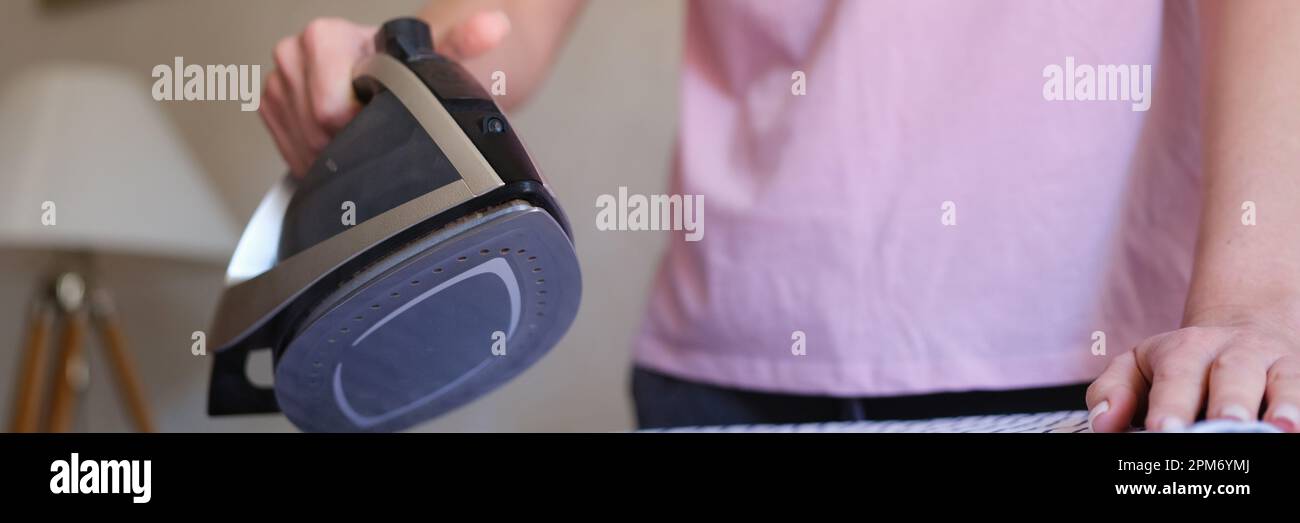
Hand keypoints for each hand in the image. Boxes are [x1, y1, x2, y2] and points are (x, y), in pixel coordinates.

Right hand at [260, 12, 510, 175]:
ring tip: (363, 131)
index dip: (362, 125)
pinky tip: (342, 140)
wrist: (391, 71)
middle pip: (314, 130)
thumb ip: (464, 42)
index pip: (330, 108)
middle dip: (348, 141)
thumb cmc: (409, 68)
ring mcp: (279, 80)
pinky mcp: (271, 105)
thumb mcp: (437, 60)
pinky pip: (289, 150)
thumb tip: (495, 25)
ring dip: (333, 152)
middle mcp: (294, 52)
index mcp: (325, 37)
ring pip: (301, 144)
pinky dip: (316, 156)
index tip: (384, 117)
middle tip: (376, 128)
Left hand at [1087, 307, 1299, 432]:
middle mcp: (1232, 353)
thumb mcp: (1138, 367)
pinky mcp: (1299, 374)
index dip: (1171, 404)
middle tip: (1222, 427)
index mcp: (1183, 350)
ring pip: (1281, 378)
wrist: (1244, 329)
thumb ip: (1113, 392)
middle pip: (1231, 374)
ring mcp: (1272, 363)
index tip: (1162, 429)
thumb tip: (1103, 424)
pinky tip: (1298, 426)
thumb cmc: (1179, 363)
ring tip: (1278, 429)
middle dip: (1227, 403)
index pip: (1175, 377)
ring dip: (1282, 403)